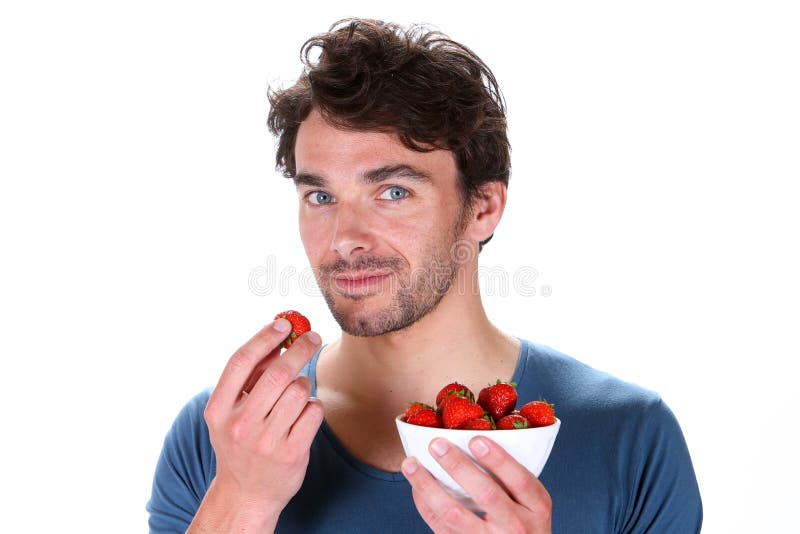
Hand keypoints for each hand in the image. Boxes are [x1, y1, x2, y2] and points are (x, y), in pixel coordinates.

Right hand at [195, 319, 323, 530]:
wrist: (247, 493)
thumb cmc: (242, 441)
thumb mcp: (231, 412)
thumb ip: (250, 376)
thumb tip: (279, 334)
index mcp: (218, 410)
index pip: (240, 362)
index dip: (263, 338)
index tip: (283, 323)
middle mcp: (240, 425)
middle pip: (277, 373)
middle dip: (299, 349)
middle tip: (312, 337)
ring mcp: (266, 441)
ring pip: (298, 390)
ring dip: (304, 383)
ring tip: (297, 393)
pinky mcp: (292, 453)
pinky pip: (313, 411)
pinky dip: (313, 405)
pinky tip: (303, 414)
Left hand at [401, 437, 551, 532]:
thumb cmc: (526, 524)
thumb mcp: (534, 504)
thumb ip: (515, 479)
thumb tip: (476, 437)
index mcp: (537, 507)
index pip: (521, 480)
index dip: (498, 459)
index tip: (475, 439)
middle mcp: (517, 526)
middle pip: (486, 494)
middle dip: (458, 466)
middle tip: (436, 444)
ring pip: (454, 513)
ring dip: (428, 486)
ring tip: (411, 464)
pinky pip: (440, 527)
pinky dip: (425, 505)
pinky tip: (416, 488)